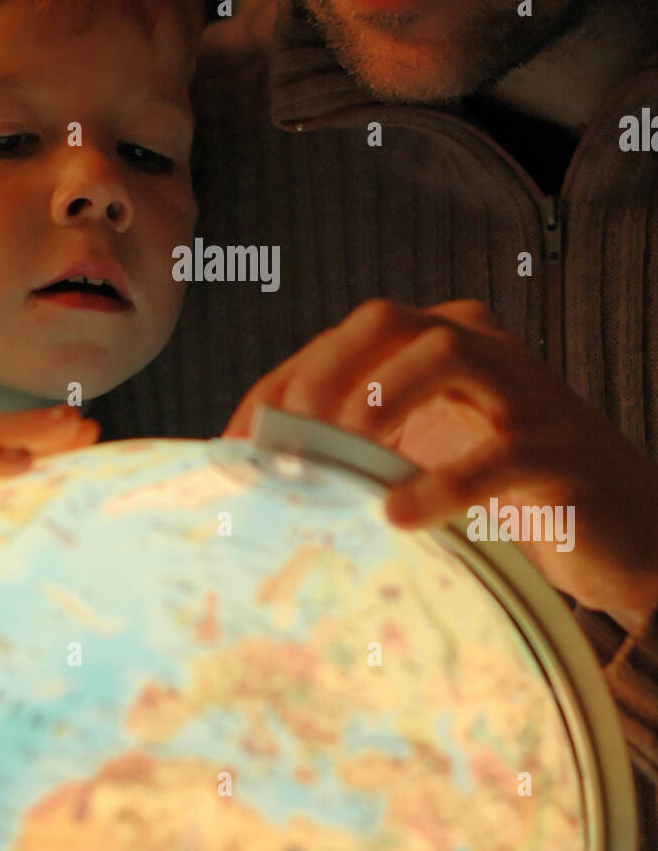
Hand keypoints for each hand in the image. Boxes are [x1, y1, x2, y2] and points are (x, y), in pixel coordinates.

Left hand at [223, 299, 657, 632]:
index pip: (339, 343)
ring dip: (377, 401)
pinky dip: (444, 482)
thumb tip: (259, 469)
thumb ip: (359, 446)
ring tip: (338, 456)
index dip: (277, 387)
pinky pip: (499, 452)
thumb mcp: (425, 452)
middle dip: (320, 371)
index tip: (231, 447)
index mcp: (435, 339)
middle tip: (281, 436)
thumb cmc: (508, 487)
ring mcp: (524, 391)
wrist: (626, 528)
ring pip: (444, 356)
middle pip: (385, 322)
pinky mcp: (559, 451)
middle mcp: (478, 346)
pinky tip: (399, 514)